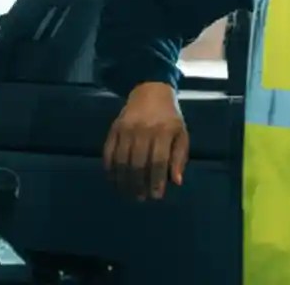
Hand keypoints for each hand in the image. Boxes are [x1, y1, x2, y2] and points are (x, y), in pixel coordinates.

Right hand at [102, 82, 188, 200]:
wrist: (150, 91)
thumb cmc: (169, 117)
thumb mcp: (181, 133)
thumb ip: (179, 157)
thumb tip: (176, 181)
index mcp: (163, 131)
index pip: (159, 161)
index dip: (157, 181)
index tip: (156, 196)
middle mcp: (143, 130)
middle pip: (138, 164)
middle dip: (139, 185)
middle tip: (140, 198)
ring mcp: (126, 129)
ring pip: (122, 161)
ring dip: (123, 181)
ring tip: (127, 193)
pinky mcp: (114, 128)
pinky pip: (109, 152)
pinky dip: (109, 168)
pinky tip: (114, 180)